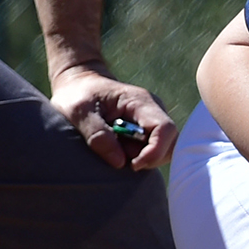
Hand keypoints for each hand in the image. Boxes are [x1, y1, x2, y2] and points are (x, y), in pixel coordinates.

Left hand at [50, 63, 176, 170]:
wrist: (80, 84)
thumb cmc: (78, 94)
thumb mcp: (79, 112)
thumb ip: (98, 135)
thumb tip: (120, 162)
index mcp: (140, 101)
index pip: (165, 129)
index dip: (154, 152)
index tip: (133, 165)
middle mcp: (153, 110)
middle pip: (170, 143)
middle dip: (150, 158)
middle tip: (121, 159)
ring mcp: (152, 120)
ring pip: (165, 149)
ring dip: (144, 158)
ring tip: (117, 150)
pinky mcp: (148, 130)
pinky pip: (154, 150)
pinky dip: (139, 156)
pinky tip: (120, 149)